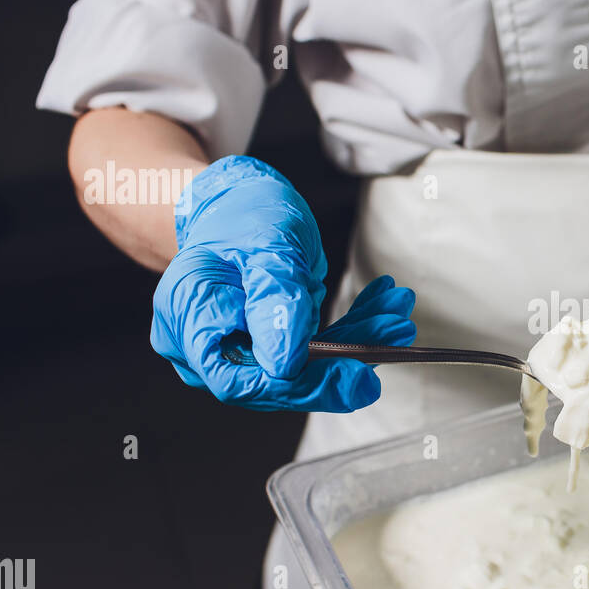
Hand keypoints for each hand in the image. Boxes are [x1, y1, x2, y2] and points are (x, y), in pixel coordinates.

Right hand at [151, 155, 415, 410]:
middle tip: (396, 332)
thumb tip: (286, 366)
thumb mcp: (266, 246)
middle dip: (344, 359)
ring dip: (357, 343)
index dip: (299, 385)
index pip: (240, 380)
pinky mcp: (263, 345)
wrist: (233, 202)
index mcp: (191, 318)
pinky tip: (381, 309)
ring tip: (397, 315)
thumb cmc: (242, 214)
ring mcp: (235, 348)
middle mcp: (206, 344)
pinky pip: (309, 351)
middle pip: (277, 379)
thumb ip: (274, 303)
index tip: (355, 371)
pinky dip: (349, 333)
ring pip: (302, 368)